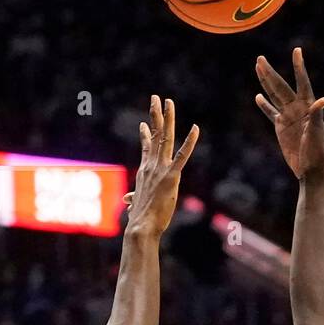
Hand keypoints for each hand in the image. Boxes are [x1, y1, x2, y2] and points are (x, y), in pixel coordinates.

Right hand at [123, 95, 198, 235]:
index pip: (146, 147)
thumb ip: (133, 197)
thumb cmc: (140, 219)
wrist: (141, 226)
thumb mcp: (137, 204)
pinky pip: (182, 155)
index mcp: (145, 171)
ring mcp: (161, 169)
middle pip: (154, 135)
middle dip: (156, 115)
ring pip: (165, 138)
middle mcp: (151, 165)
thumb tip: (128, 199)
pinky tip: (195, 128)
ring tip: (168, 102)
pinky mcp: (172, 176)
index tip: (145, 122)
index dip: (146, 133)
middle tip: (156, 98)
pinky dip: (190, 142)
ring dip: (167, 118)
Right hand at [255, 48, 323, 178]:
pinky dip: (264, 105)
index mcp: (307, 106)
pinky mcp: (281, 128)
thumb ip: (317, 114)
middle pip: (281, 87)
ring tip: (258, 67)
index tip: (296, 50)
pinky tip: (258, 96)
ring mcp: (288, 117)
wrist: (311, 168)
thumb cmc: (318, 151)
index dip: (299, 67)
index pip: (302, 82)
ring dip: (266, 82)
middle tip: (260, 58)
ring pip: (274, 96)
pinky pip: (270, 113)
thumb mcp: (317, 132)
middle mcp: (297, 108)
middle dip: (270, 73)